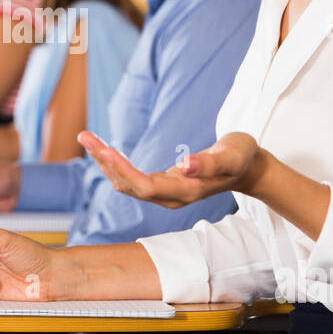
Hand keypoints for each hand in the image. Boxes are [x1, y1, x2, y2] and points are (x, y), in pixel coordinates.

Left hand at [79, 130, 263, 208]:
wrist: (248, 168)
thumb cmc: (240, 158)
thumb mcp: (232, 156)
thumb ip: (209, 163)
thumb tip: (183, 165)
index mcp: (185, 192)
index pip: (145, 186)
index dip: (123, 170)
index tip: (105, 149)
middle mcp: (171, 197)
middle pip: (129, 186)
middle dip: (105, 162)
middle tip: (84, 136)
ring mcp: (165, 193)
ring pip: (126, 183)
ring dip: (105, 162)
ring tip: (86, 138)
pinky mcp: (161, 186)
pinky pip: (130, 179)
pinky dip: (114, 164)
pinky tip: (102, 150)